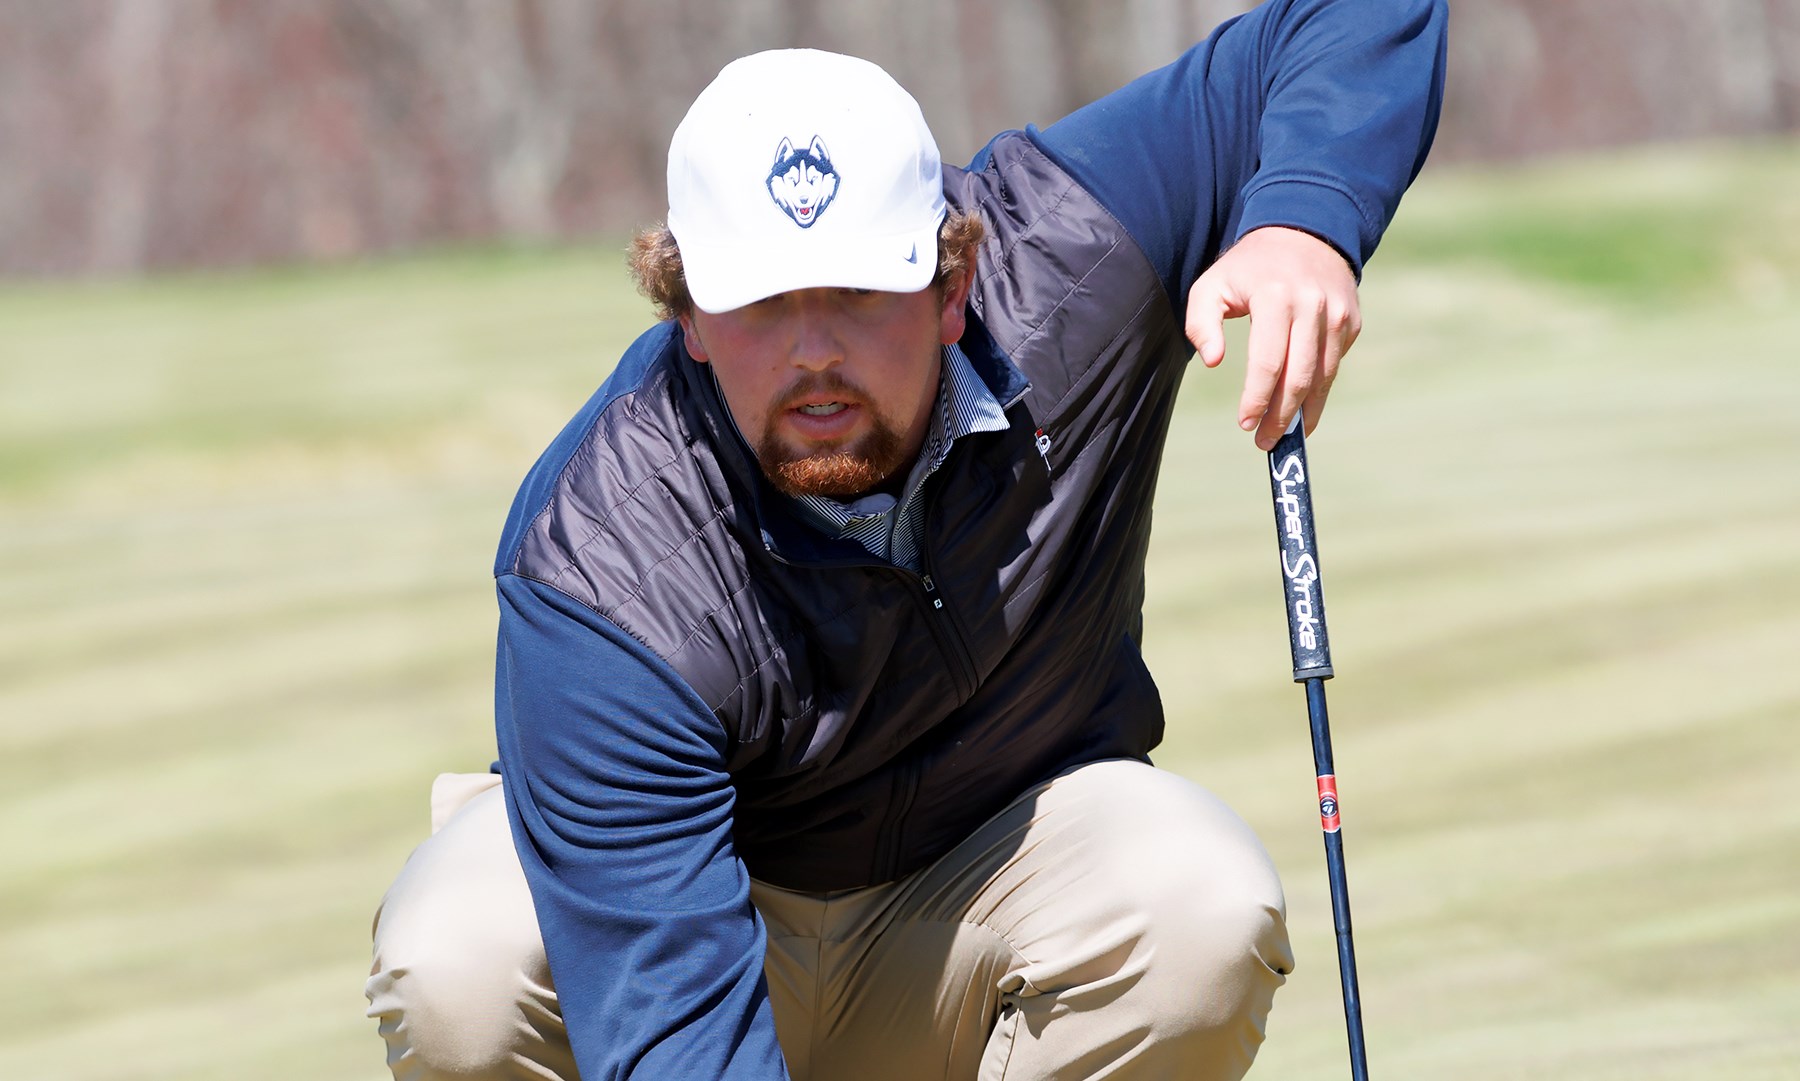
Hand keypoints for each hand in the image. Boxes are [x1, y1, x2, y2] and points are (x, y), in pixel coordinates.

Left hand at [1184, 226, 1361, 450]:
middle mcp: (1312, 305)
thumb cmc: (1248, 267)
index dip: (1257, 400)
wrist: (1304, 230)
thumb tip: (1213, 362)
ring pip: (1323, 377)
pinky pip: (1334, 364)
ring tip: (1287, 435)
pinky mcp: (1352, 321)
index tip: (1245, 424)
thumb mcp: (1212, 285)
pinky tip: (1304, 406)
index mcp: (1275, 297)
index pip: (1268, 363)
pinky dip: (1320, 389)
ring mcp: (1338, 314)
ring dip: (1305, 412)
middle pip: (1299, 377)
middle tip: (1266, 442)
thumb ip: (1201, 323)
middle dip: (1282, 417)